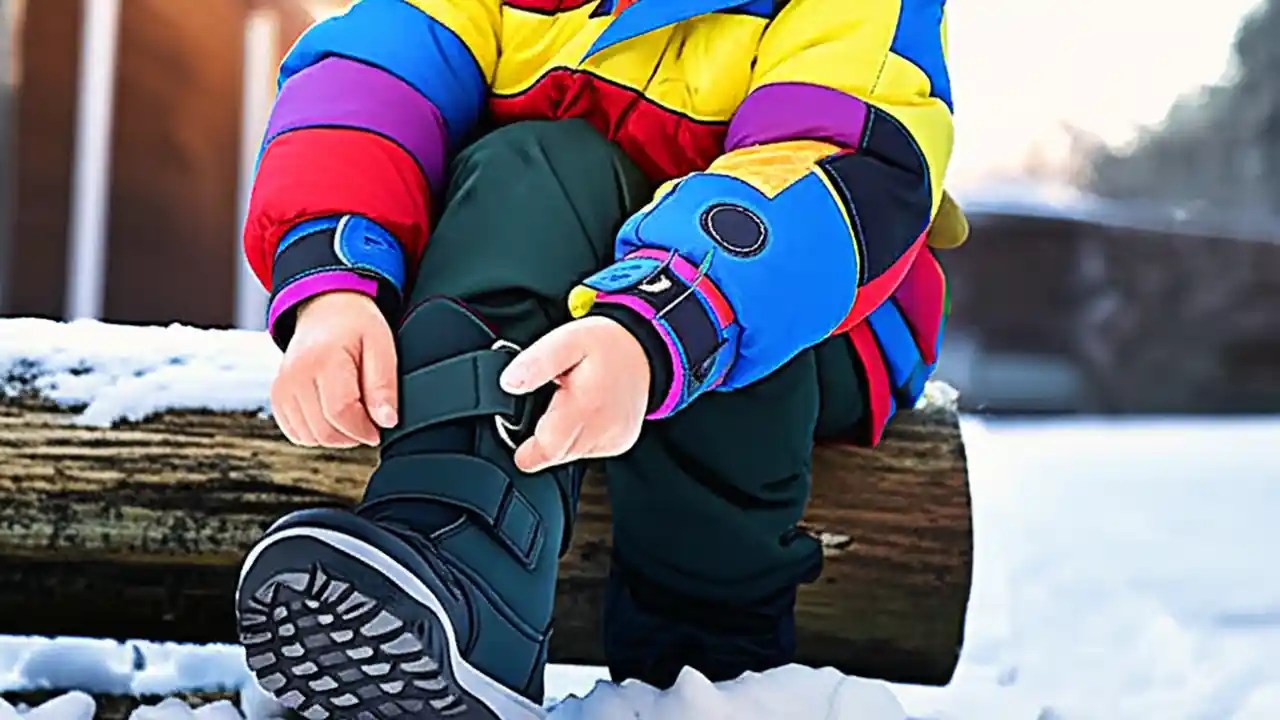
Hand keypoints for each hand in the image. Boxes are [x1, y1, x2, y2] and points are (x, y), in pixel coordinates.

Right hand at [271, 291, 397, 447]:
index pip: (341, 413)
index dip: (364, 429)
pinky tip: (333, 416)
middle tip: (369, 423)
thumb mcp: (382, 346)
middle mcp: (296, 375)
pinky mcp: (278, 397)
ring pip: (310, 437)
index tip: (379, 428)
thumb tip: (387, 420)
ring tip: (352, 414)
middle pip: (324, 430)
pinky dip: (318, 434)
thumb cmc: (357, 326)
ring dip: (336, 436)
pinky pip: (297, 433)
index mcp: (323, 360)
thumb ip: (383, 384)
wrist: (326, 311)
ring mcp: (283, 387)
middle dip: (352, 436)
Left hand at [499, 316, 650, 471]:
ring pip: (569, 455)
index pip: (541, 452)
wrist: (648, 348)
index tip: (520, 423)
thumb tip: (509, 384)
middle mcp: (602, 432)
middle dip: (542, 435)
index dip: (523, 443)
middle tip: (552, 399)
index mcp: (585, 409)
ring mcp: (613, 441)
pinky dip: (580, 435)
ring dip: (561, 434)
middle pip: (553, 455)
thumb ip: (536, 363)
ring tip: (571, 401)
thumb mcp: (566, 340)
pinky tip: (587, 410)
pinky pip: (588, 450)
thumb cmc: (608, 344)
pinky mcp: (620, 443)